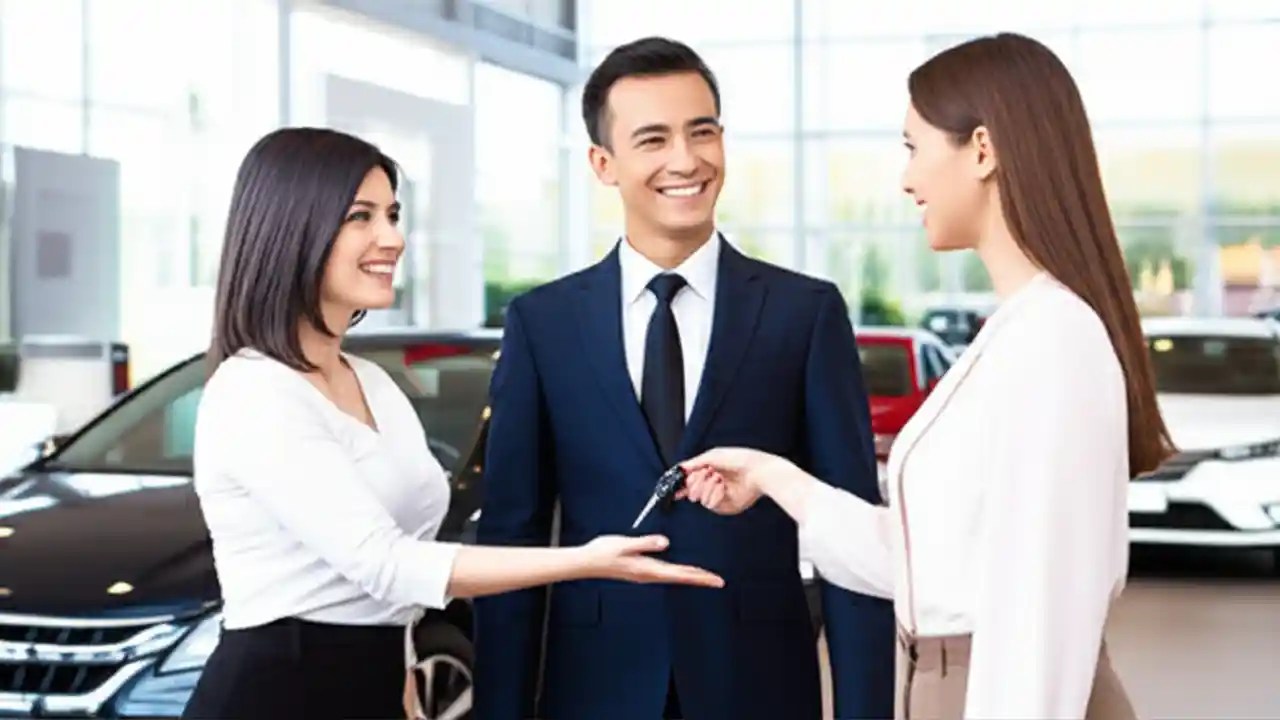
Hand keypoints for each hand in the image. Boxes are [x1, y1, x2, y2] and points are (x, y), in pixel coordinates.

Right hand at [580, 535, 723, 587]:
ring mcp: (645, 573)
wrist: (587, 562)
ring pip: (674, 576)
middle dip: (700, 578)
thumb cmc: (604, 552)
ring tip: (704, 576)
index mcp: (649, 569)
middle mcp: (650, 574)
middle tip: (718, 581)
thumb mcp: (625, 544)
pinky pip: (666, 573)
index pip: (680, 574)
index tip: (715, 580)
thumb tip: (665, 542)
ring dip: (690, 576)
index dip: (699, 577)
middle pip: (681, 577)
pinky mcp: (641, 570)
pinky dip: (678, 572)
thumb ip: (646, 543)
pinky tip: (680, 570)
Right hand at [675, 447, 794, 514]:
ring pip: (700, 499)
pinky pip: (711, 505)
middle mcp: (714, 485)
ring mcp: (720, 496)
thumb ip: (694, 463)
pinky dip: (714, 494)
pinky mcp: (727, 506)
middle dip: (695, 482)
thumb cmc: (739, 459)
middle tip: (703, 475)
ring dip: (706, 487)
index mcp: (711, 471)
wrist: (757, 471)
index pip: (691, 481)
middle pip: (692, 491)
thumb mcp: (712, 456)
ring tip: (718, 479)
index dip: (682, 485)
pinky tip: (722, 487)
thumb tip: (680, 468)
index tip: (675, 488)